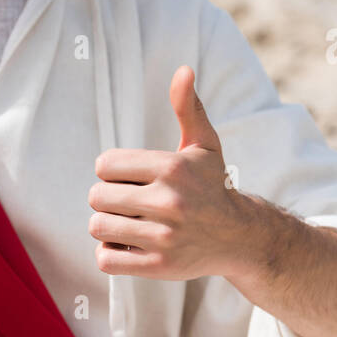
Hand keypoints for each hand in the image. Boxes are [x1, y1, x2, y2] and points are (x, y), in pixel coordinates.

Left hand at [87, 65, 256, 280]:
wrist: (240, 238)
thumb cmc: (212, 187)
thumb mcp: (204, 145)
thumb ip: (188, 108)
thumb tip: (183, 70)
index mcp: (173, 168)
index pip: (104, 165)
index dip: (110, 172)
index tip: (129, 178)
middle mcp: (170, 202)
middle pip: (96, 197)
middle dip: (106, 199)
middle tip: (126, 203)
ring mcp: (164, 237)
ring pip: (98, 227)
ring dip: (107, 226)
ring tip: (127, 224)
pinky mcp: (159, 266)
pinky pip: (106, 259)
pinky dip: (110, 254)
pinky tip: (128, 245)